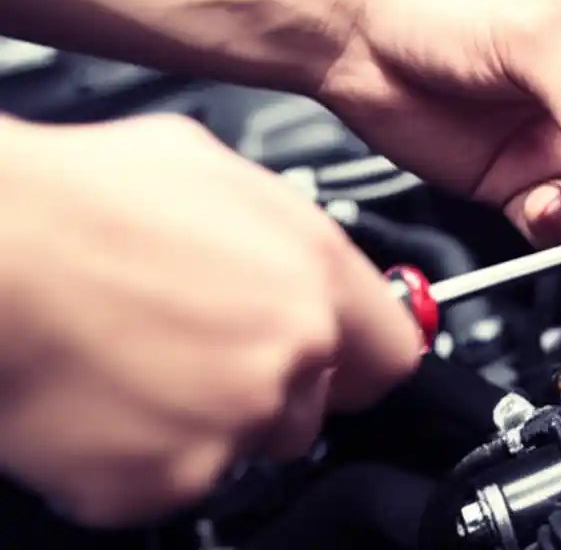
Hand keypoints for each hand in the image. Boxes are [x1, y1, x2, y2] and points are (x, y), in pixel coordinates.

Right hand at [0, 115, 420, 526]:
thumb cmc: (77, 200)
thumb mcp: (212, 170)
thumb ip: (278, 231)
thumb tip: (289, 252)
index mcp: (313, 274)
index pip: (392, 354)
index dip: (356, 358)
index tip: (337, 361)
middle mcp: (290, 352)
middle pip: (314, 408)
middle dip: (269, 389)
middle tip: (198, 350)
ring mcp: (232, 423)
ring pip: (246, 448)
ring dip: (205, 422)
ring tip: (136, 363)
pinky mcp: (164, 480)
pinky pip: (171, 481)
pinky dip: (137, 456)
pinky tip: (100, 398)